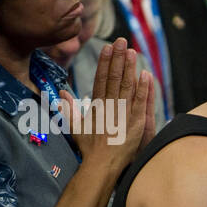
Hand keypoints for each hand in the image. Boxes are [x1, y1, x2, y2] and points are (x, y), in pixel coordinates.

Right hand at [65, 37, 153, 170]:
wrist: (100, 165)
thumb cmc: (89, 149)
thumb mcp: (76, 128)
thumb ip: (69, 110)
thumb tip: (61, 95)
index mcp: (96, 106)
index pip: (100, 79)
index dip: (104, 62)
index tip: (107, 48)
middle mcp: (108, 107)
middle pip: (113, 78)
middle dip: (117, 58)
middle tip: (121, 41)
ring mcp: (122, 114)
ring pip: (126, 86)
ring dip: (129, 67)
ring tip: (132, 51)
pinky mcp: (134, 123)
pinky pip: (139, 102)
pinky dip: (143, 88)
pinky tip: (145, 74)